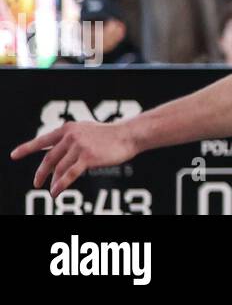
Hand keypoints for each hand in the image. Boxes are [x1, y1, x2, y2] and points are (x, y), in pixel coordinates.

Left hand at [11, 120, 137, 196]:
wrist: (129, 134)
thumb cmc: (109, 135)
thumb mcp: (86, 131)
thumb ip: (70, 140)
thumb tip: (55, 160)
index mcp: (69, 128)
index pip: (43, 140)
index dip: (27, 148)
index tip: (14, 155)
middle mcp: (71, 136)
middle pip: (49, 158)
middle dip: (41, 173)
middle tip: (36, 183)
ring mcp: (79, 146)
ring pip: (59, 168)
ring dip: (53, 182)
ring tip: (52, 191)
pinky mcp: (88, 157)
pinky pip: (69, 174)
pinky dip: (61, 185)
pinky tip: (56, 192)